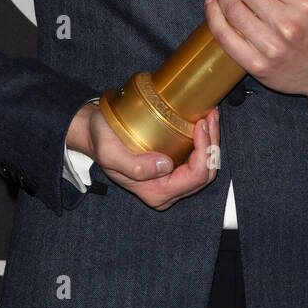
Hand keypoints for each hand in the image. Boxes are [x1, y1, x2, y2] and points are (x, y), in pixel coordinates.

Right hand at [65, 102, 220, 211]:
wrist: (94, 134)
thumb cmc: (101, 141)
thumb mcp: (110, 153)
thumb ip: (134, 167)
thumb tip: (165, 166)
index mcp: (155, 192)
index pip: (195, 177)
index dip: (204, 151)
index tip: (200, 125)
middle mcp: (166, 191)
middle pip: (205, 173)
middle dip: (212, 144)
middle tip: (210, 116)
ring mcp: (171, 181)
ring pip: (205, 166)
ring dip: (211, 141)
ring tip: (210, 116)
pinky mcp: (173, 168)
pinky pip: (197, 160)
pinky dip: (204, 141)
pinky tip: (202, 122)